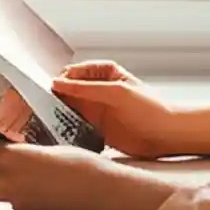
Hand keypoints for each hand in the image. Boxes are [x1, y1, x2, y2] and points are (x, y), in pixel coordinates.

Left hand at [0, 137, 177, 209]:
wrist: (106, 195)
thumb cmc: (86, 166)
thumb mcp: (54, 148)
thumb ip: (28, 152)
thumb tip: (20, 156)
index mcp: (13, 158)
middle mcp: (8, 182)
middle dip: (6, 165)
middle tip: (31, 159)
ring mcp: (17, 203)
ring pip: (9, 189)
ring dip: (20, 183)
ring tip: (49, 178)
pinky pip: (23, 205)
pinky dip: (32, 199)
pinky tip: (55, 194)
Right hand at [52, 60, 182, 158]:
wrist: (168, 134)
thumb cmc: (150, 108)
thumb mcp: (116, 93)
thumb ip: (86, 89)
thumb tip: (57, 84)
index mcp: (103, 73)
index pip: (72, 73)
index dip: (59, 81)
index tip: (45, 91)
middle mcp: (97, 90)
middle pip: (67, 92)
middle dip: (55, 99)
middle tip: (41, 110)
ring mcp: (97, 110)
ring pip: (69, 110)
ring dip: (59, 117)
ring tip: (46, 125)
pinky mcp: (98, 129)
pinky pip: (76, 127)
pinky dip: (68, 130)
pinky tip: (60, 136)